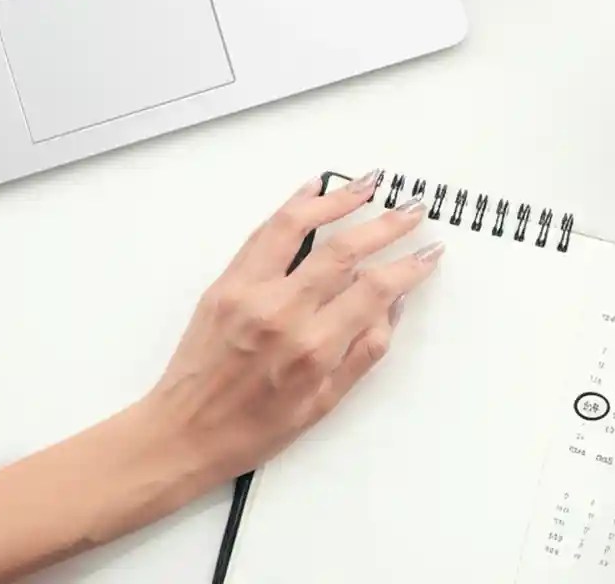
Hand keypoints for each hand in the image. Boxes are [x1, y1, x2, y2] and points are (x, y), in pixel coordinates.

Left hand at [143, 171, 442, 490]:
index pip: (373, 291)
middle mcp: (282, 313)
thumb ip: (363, 353)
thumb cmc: (254, 430)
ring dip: (339, 200)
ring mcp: (249, 292)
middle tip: (414, 209)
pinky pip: (263, 234)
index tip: (431, 251)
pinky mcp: (225, 283)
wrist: (183, 432)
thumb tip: (393, 305)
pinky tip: (314, 190)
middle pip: (344, 252)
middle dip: (386, 225)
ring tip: (371, 182)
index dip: (408, 267)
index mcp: (313, 350)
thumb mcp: (322, 405)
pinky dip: (291, 207)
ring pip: (299, 227)